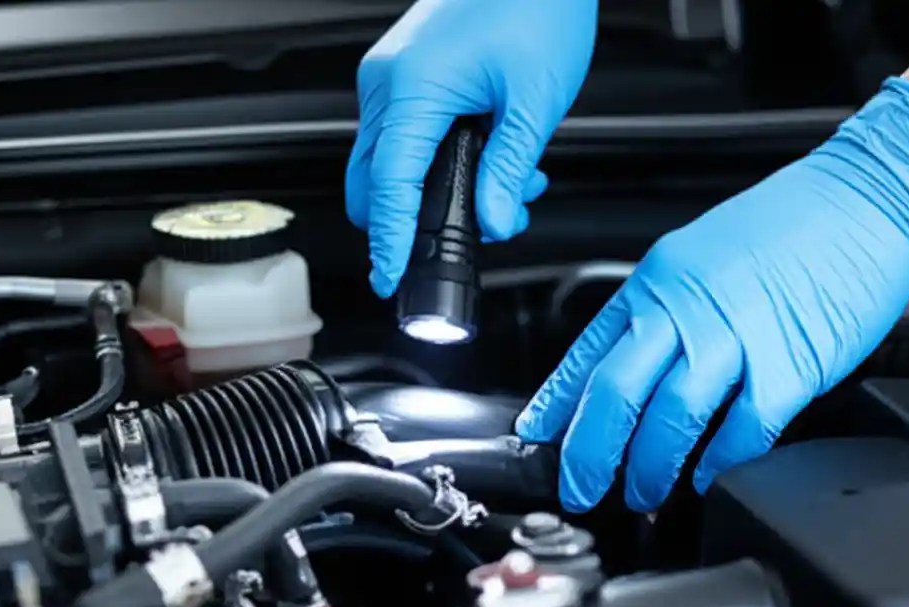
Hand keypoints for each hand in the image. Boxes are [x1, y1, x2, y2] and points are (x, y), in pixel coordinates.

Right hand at [346, 0, 597, 297]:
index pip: (389, 186)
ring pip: (391, 161)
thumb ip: (510, 169)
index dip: (391, 240)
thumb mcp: (535, 99)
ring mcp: (391, 76)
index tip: (390, 276)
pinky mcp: (404, 72)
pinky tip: (492, 157)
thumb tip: (495, 222)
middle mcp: (387, 83)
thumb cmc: (535, 2)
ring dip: (438, 190)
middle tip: (468, 240)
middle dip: (415, 221)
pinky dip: (438, 159)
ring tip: (508, 188)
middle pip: (373, 182)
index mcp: (412, 89)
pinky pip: (404, 132)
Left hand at [515, 78, 908, 512]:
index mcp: (657, 282)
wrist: (868, 193)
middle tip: (579, 487)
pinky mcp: (791, 366)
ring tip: (641, 495)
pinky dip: (720, 464)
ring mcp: (737, 338)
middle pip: (615, 395)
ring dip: (648, 470)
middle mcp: (686, 309)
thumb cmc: (793, 222)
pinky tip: (708, 477)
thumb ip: (663, 310)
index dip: (557, 405)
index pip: (587, 354)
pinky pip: (742, 432)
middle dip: (588, 455)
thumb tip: (629, 362)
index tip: (538, 437)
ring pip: (670, 420)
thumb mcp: (699, 254)